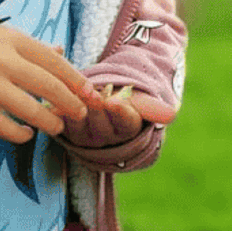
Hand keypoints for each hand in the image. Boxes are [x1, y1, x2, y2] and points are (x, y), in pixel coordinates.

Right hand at [0, 24, 92, 142]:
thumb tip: (63, 53)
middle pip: (46, 85)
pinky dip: (19, 134)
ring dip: (48, 122)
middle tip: (80, 113)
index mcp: (12, 40)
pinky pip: (1, 127)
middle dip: (69, 102)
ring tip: (56, 126)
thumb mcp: (4, 38)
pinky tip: (27, 133)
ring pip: (27, 109)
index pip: (53, 61)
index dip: (75, 79)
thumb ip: (33, 49)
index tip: (89, 93)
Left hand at [62, 85, 178, 149]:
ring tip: (77, 92)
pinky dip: (59, 108)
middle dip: (97, 108)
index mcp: (128, 129)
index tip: (115, 101)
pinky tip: (59, 95)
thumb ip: (152, 107)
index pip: (126, 123)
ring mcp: (84, 136)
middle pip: (101, 124)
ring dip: (77, 108)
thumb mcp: (139, 101)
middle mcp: (106, 138)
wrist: (104, 98)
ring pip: (80, 124)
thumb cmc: (125, 99)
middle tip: (93, 93)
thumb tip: (172, 115)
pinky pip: (61, 121)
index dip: (120, 112)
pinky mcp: (65, 131)